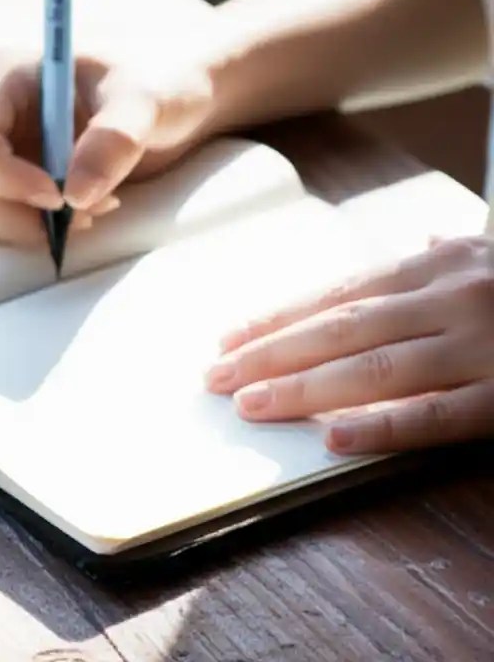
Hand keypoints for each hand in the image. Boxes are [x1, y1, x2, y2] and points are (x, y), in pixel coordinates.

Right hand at [0, 47, 215, 246]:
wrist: (167, 110)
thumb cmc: (151, 88)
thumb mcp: (145, 102)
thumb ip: (115, 138)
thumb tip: (75, 194)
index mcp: (6, 76)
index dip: (1, 177)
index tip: (57, 195)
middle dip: (19, 213)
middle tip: (85, 215)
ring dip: (29, 227)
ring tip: (92, 212)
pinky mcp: (3, 184)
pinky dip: (33, 232)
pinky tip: (79, 213)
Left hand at [206, 236, 493, 454]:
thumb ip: (453, 262)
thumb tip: (424, 243)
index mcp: (442, 268)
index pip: (341, 294)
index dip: (279, 319)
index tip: (228, 341)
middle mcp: (452, 299)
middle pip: (341, 329)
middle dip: (271, 354)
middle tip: (215, 377)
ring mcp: (482, 347)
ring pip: (375, 368)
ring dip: (303, 388)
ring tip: (249, 405)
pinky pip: (438, 415)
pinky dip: (382, 428)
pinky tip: (333, 438)